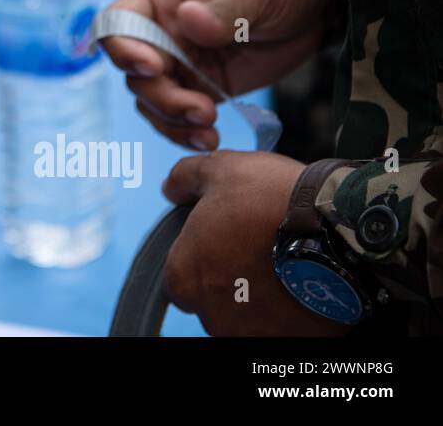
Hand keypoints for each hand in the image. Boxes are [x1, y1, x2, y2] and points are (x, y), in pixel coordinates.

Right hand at [100, 0, 333, 149]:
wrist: (316, 4)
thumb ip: (225, 9)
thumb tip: (187, 20)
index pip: (118, 21)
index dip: (123, 47)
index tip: (154, 66)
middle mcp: (161, 31)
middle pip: (134, 71)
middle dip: (161, 96)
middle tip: (201, 109)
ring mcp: (180, 62)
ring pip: (151, 100)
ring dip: (172, 120)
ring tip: (209, 129)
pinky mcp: (201, 88)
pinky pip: (177, 117)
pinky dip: (186, 132)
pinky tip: (209, 140)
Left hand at [162, 150, 346, 335]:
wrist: (340, 226)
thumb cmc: (273, 199)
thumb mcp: (221, 170)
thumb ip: (185, 179)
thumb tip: (171, 188)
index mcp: (184, 277)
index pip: (180, 272)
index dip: (202, 250)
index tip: (224, 236)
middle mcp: (210, 314)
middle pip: (212, 295)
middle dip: (230, 274)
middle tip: (257, 245)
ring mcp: (250, 332)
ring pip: (246, 313)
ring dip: (259, 293)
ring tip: (285, 261)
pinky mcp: (289, 340)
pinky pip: (281, 325)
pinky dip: (288, 307)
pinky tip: (304, 279)